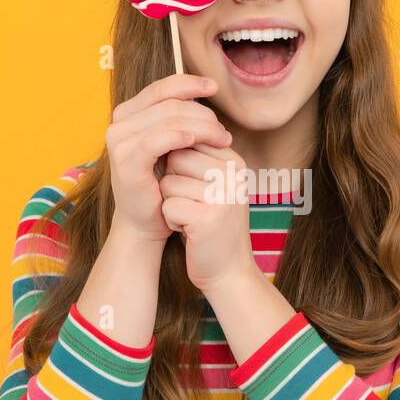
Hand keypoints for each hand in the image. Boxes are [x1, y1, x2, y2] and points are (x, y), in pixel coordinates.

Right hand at [104, 73, 232, 244]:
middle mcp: (120, 123)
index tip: (214, 88)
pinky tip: (197, 142)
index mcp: (129, 113)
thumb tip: (207, 89)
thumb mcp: (173, 144)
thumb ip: (181, 118)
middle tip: (224, 134)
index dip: (190, 83)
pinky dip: (181, 137)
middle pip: (170, 103)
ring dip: (202, 127)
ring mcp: (120, 141)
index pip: (162, 87)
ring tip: (222, 141)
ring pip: (169, 118)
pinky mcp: (126, 160)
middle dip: (203, 114)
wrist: (145, 222)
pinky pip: (157, 140)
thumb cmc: (162, 183)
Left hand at [159, 143, 262, 295]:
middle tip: (193, 206)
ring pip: (168, 183)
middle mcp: (233, 174)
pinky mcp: (208, 218)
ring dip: (171, 204)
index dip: (178, 167)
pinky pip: (168, 207)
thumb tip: (165, 127)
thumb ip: (196, 157)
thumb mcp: (211, 185)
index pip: (186, 141)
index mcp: (234, 161)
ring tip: (192, 219)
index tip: (194, 189)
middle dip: (173, 184)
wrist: (229, 271)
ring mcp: (223, 195)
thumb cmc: (211, 225)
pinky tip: (189, 232)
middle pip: (175, 158)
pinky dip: (171, 221)